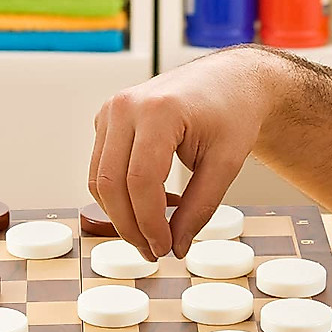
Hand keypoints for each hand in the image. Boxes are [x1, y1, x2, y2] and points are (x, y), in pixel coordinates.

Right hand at [89, 46, 279, 260]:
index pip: (140, 180)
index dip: (149, 222)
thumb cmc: (232, 113)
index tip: (166, 248)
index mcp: (159, 110)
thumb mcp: (225, 163)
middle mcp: (127, 106)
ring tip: (153, 232)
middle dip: (130, 226)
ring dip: (121, 214)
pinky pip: (102, 167)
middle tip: (154, 251)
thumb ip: (200, 207)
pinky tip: (151, 202)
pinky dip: (121, 193)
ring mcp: (112, 110)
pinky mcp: (108, 119)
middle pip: (111, 183)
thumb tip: (176, 247)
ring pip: (99, 178)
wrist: (228, 80)